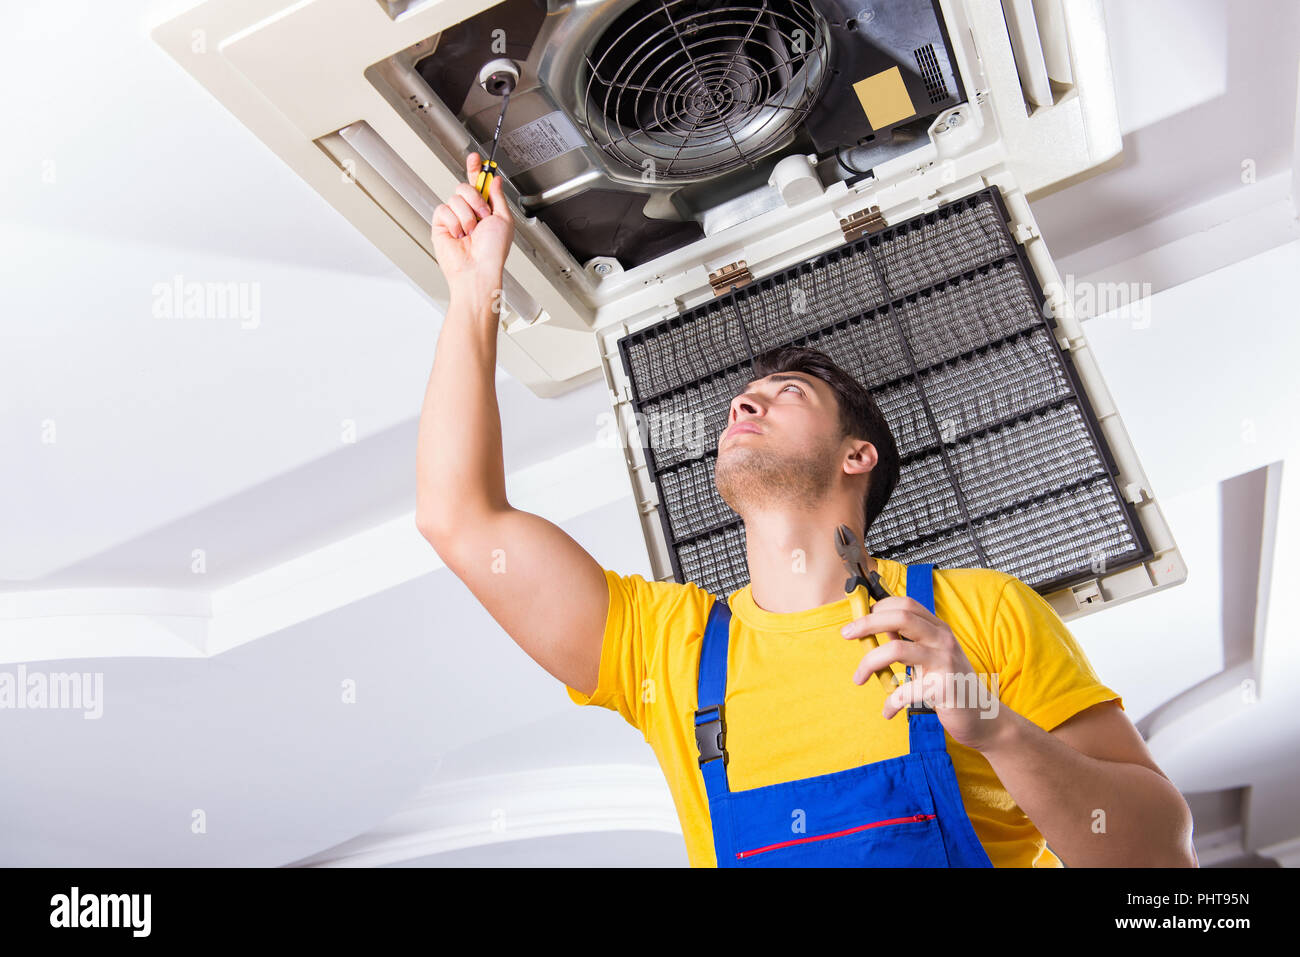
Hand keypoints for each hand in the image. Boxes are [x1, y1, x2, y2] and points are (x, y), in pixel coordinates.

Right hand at [430, 152, 514, 301]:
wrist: (477, 270)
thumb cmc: (493, 252)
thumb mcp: (504, 220)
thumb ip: (498, 196)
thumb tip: (495, 179)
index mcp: (486, 210)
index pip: (479, 183)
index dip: (476, 169)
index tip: (475, 157)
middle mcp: (470, 212)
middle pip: (465, 186)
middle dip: (476, 199)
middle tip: (482, 216)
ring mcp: (455, 218)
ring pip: (455, 198)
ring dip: (467, 215)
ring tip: (471, 232)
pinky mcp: (441, 224)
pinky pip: (444, 209)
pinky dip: (455, 222)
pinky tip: (459, 235)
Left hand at [842, 596, 1004, 752]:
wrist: (983, 717)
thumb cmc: (950, 685)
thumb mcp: (930, 658)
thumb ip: (908, 642)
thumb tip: (877, 630)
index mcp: (939, 630)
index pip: (907, 605)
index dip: (879, 607)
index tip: (858, 619)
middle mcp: (944, 640)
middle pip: (901, 618)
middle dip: (868, 623)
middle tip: (846, 634)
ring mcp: (946, 662)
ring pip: (897, 650)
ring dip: (870, 663)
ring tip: (859, 678)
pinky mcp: (945, 688)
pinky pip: (906, 691)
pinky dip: (891, 702)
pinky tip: (888, 710)